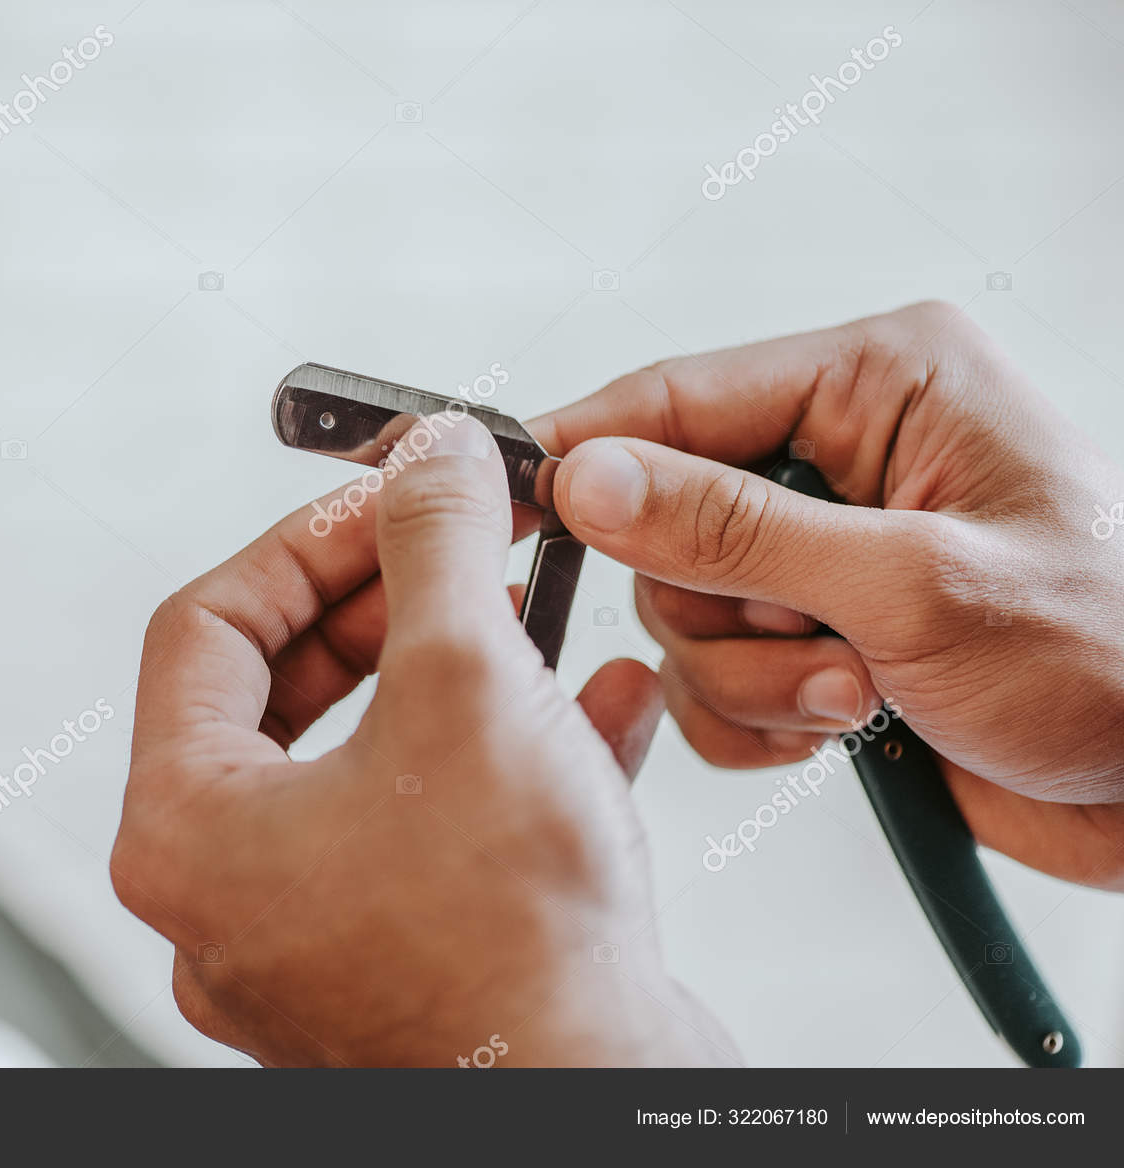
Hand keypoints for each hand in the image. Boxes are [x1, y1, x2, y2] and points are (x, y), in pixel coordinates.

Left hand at [113, 415, 732, 1065]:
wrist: (604, 1105)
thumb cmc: (514, 942)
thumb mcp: (470, 682)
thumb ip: (437, 545)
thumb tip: (432, 459)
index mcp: (187, 831)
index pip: (207, 628)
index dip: (304, 542)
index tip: (388, 497)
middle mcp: (232, 895)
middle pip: (287, 693)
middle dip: (391, 606)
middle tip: (463, 549)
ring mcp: (316, 938)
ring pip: (373, 760)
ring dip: (459, 676)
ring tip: (534, 622)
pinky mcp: (405, 965)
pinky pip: (434, 829)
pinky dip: (501, 761)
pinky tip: (597, 713)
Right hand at [534, 300, 1123, 888]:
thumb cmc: (1117, 659)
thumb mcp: (915, 583)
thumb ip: (735, 529)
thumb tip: (588, 477)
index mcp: (882, 383)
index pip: (679, 397)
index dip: (583, 454)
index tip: (500, 507)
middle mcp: (845, 454)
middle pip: (665, 520)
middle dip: (728, 612)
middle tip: (822, 650)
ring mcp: (829, 548)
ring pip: (684, 609)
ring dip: (754, 677)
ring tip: (859, 696)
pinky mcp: (821, 631)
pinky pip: (715, 676)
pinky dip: (761, 720)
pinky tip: (848, 729)